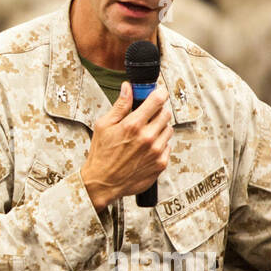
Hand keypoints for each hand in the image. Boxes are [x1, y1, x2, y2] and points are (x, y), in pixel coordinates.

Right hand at [80, 80, 172, 210]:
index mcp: (133, 125)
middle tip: (148, 115)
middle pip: (166, 113)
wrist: (104, 182)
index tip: (159, 92)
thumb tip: (128, 88)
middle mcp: (147, 137)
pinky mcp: (161, 163)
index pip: (157, 100)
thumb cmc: (101, 154)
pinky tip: (146, 148)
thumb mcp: (104, 125)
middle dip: (158, 111)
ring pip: (168, 130)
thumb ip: (120, 105)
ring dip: (160, 128)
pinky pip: (168, 146)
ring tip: (145, 134)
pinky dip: (160, 145)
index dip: (160, 93)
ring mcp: (156, 151)